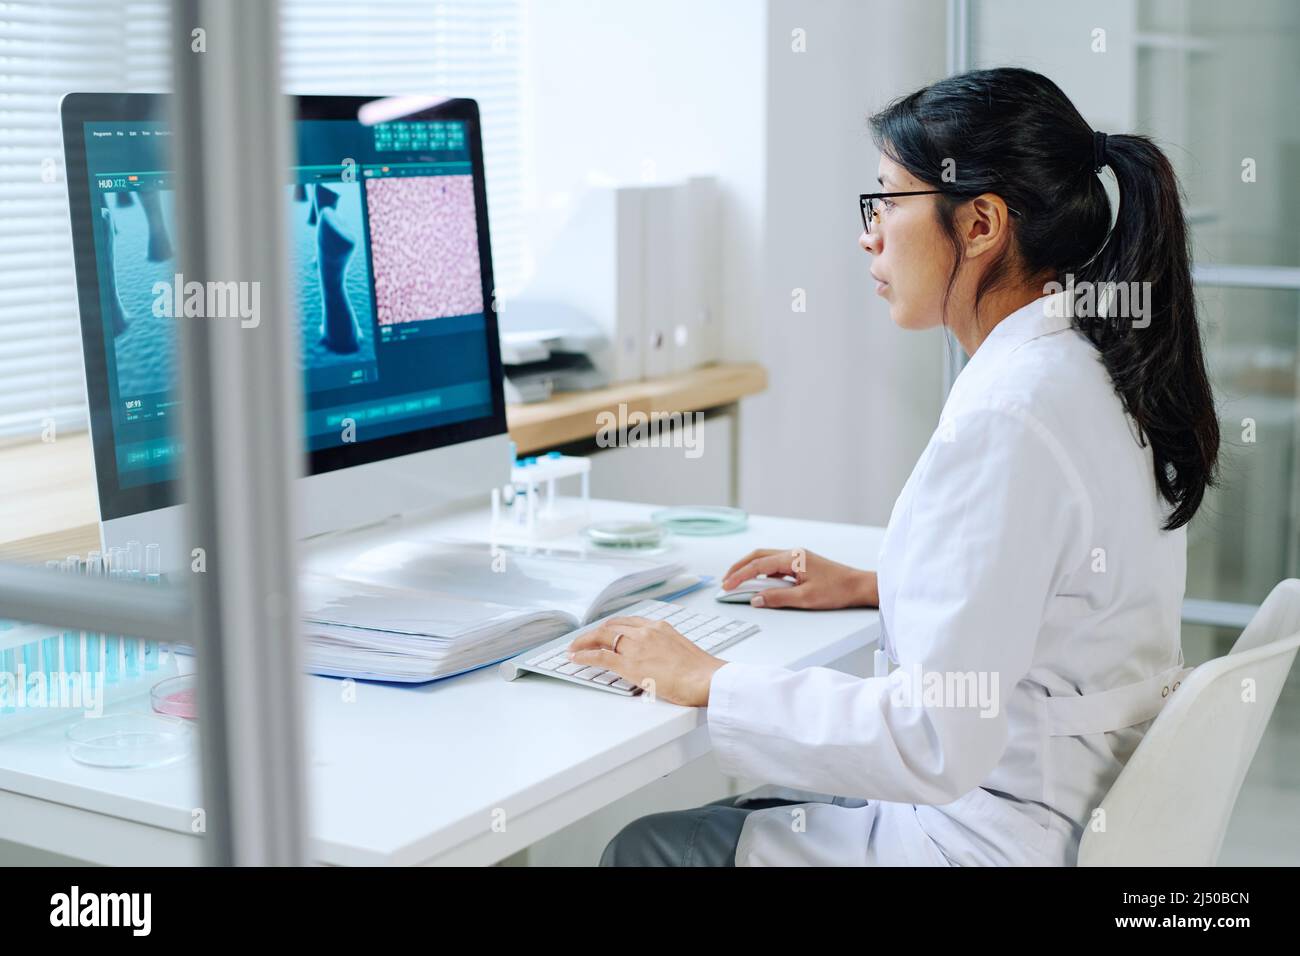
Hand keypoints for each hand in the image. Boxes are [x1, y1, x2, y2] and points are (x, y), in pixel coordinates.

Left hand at [567, 616, 726, 706]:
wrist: (707, 679)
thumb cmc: (702, 672)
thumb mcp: (682, 652)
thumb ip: (666, 650)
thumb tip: (659, 661)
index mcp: (660, 627)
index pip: (628, 621)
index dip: (611, 626)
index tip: (602, 631)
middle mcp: (646, 631)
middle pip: (611, 626)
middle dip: (593, 633)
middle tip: (582, 640)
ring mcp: (637, 645)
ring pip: (602, 637)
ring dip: (584, 642)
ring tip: (572, 649)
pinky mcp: (630, 663)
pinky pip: (600, 655)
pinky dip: (584, 655)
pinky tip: (574, 658)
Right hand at [721, 548, 877, 609]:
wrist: (858, 586)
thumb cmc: (837, 590)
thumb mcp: (805, 598)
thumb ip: (777, 598)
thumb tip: (756, 599)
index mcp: (793, 558)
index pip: (758, 564)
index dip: (739, 576)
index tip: (726, 585)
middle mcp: (793, 554)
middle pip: (758, 556)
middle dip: (739, 567)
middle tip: (726, 581)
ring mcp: (797, 558)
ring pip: (766, 559)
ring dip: (750, 569)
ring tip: (737, 582)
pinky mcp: (801, 564)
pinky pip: (775, 565)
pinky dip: (762, 572)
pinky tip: (758, 583)